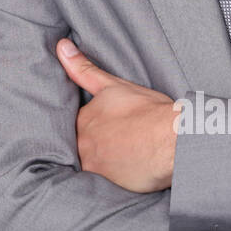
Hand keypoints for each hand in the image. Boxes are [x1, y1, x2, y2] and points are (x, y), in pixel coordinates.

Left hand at [56, 37, 177, 192]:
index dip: (94, 127)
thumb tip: (61, 46)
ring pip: (91, 163)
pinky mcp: (105, 183)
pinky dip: (109, 179)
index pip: (80, 124)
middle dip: (95, 145)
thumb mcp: (113, 85)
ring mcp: (91, 163)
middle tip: (118, 145)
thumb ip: (84, 68)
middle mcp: (81, 141)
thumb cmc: (148, 110)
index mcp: (84, 118)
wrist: (170, 139)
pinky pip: (100, 184)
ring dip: (101, 163)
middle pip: (82, 145)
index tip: (110, 129)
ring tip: (121, 161)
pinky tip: (123, 175)